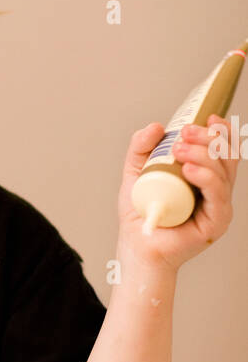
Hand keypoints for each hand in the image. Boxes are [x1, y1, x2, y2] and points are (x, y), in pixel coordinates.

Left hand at [118, 116, 238, 273]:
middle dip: (208, 138)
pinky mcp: (217, 221)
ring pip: (222, 172)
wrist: (137, 244)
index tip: (207, 116)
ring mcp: (219, 205)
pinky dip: (205, 178)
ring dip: (203, 155)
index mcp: (204, 176)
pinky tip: (188, 171)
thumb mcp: (136, 172)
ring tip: (179, 150)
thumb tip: (156, 126)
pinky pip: (218, 194)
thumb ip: (141, 147)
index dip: (220, 131)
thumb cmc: (141, 213)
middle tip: (184, 133)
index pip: (223, 149)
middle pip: (226, 156)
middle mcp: (216, 189)